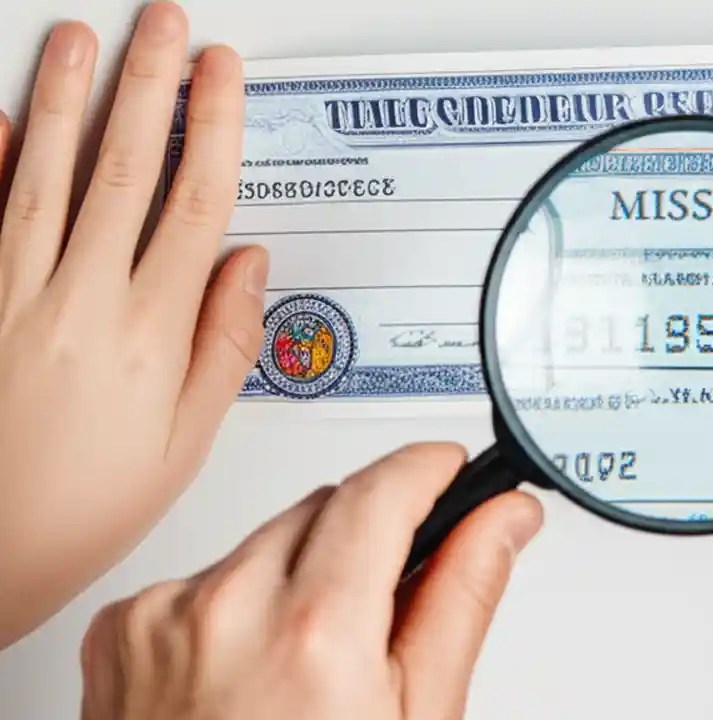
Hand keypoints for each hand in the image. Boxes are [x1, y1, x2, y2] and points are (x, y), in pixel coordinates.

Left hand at [0, 4, 261, 646]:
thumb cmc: (85, 504)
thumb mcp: (184, 439)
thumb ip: (223, 344)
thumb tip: (247, 266)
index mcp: (148, 334)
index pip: (193, 204)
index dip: (212, 127)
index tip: (221, 77)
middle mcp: (77, 302)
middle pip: (123, 169)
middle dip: (148, 85)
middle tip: (164, 26)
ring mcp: (10, 296)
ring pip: (45, 175)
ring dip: (66, 99)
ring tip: (80, 41)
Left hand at [79, 443, 542, 719]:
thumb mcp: (415, 718)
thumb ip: (462, 600)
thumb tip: (503, 519)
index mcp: (315, 634)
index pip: (382, 490)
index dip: (428, 468)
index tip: (449, 468)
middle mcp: (225, 610)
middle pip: (324, 508)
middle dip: (368, 534)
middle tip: (386, 606)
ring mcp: (161, 617)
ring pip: (262, 539)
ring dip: (299, 571)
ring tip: (306, 660)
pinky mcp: (120, 628)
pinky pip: (200, 575)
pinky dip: (234, 603)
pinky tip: (246, 668)